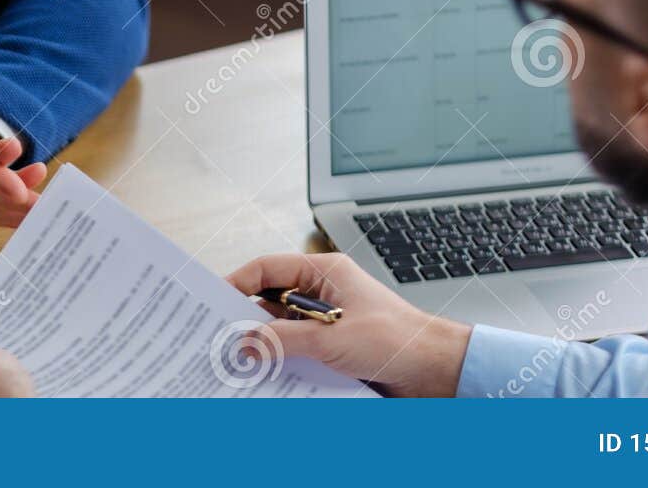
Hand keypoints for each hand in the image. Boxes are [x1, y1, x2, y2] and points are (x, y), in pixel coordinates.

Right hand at [225, 252, 472, 396]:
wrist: (436, 372)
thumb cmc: (399, 339)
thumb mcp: (333, 339)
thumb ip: (285, 340)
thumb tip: (245, 344)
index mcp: (324, 272)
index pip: (267, 269)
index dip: (237, 282)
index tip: (211, 301)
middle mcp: (322, 292)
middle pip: (270, 300)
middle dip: (245, 319)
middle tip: (217, 337)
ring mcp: (326, 321)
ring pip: (281, 329)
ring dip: (264, 345)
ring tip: (238, 362)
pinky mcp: (332, 348)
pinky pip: (296, 351)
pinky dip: (281, 362)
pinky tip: (268, 376)